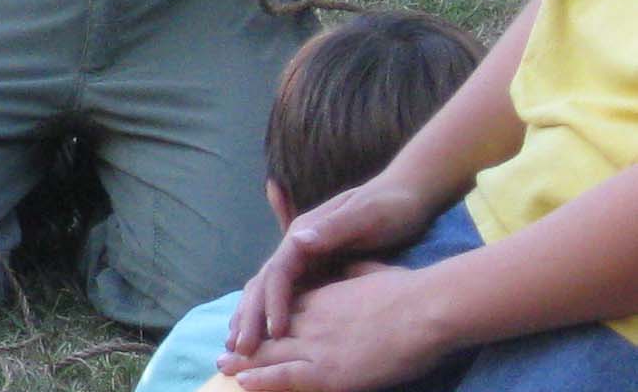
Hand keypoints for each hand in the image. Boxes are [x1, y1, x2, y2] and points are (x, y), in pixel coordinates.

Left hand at [220, 265, 452, 390]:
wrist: (427, 307)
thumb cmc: (409, 289)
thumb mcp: (372, 272)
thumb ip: (355, 275)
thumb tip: (351, 269)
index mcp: (322, 296)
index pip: (284, 308)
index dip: (266, 319)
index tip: (253, 326)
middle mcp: (312, 319)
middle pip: (269, 330)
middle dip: (247, 340)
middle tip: (224, 350)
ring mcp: (317, 344)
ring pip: (270, 353)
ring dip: (243, 361)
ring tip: (221, 366)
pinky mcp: (329, 371)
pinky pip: (287, 376)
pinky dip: (262, 379)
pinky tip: (243, 382)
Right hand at [228, 178, 443, 356]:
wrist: (408, 195)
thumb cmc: (389, 206)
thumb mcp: (366, 214)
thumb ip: (334, 228)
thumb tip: (299, 241)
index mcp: (304, 235)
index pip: (277, 273)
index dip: (270, 303)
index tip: (272, 334)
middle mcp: (299, 246)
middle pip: (265, 284)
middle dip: (250, 316)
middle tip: (239, 350)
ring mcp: (307, 257)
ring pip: (271, 290)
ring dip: (254, 316)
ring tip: (239, 345)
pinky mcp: (320, 267)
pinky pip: (290, 295)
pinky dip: (273, 313)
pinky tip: (268, 333)